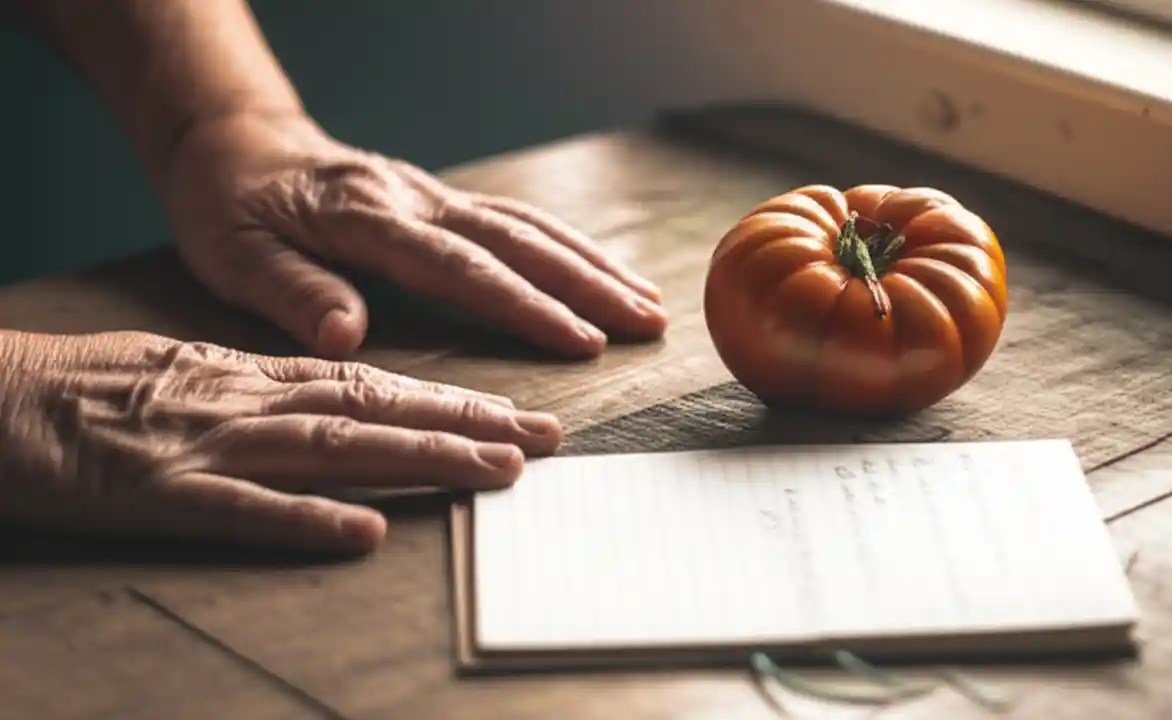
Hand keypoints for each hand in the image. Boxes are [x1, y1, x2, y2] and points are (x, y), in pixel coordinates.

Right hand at [0, 330, 560, 553]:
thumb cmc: (89, 390)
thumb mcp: (191, 376)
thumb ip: (266, 393)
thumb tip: (337, 406)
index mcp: (256, 379)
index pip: (376, 384)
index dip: (455, 401)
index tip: (521, 417)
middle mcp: (249, 404)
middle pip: (378, 409)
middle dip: (470, 424)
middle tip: (548, 439)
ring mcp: (207, 447)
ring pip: (335, 449)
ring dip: (422, 458)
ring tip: (497, 471)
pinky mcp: (157, 495)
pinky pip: (242, 511)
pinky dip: (305, 521)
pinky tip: (364, 533)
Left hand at [157, 111, 666, 358]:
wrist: (235, 143)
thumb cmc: (230, 207)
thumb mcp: (234, 254)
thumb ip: (292, 291)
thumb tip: (347, 333)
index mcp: (369, 218)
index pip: (462, 267)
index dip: (525, 305)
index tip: (581, 340)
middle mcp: (416, 200)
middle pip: (517, 240)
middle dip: (589, 283)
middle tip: (648, 323)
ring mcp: (435, 195)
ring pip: (529, 225)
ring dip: (592, 263)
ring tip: (649, 302)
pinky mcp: (442, 200)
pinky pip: (518, 219)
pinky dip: (567, 245)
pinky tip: (601, 269)